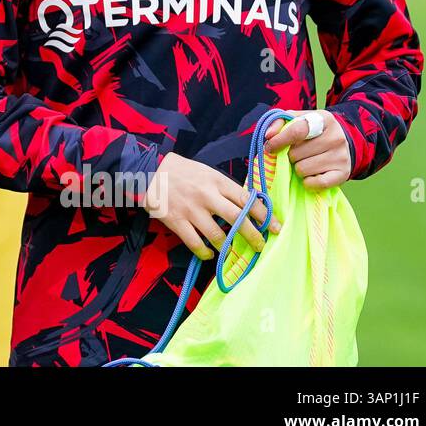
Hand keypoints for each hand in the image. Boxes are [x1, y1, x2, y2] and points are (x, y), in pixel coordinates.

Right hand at [144, 153, 281, 260]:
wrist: (149, 171)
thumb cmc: (182, 171)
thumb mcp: (207, 172)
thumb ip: (225, 188)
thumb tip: (248, 206)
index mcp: (217, 181)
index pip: (246, 200)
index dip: (264, 215)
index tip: (276, 227)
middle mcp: (206, 196)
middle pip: (237, 219)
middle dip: (253, 236)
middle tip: (260, 246)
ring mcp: (191, 210)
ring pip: (218, 236)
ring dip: (228, 247)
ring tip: (231, 251)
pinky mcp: (176, 221)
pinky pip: (195, 243)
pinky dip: (205, 252)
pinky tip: (209, 254)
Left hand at [264, 109, 350, 189]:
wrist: (339, 143)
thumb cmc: (312, 131)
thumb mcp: (298, 119)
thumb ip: (279, 122)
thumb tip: (268, 135)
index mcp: (323, 119)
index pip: (297, 131)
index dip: (279, 141)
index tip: (269, 147)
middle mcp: (336, 137)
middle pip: (296, 153)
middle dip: (290, 155)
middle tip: (297, 153)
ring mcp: (342, 156)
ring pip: (303, 169)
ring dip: (298, 168)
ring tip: (306, 161)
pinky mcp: (344, 173)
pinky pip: (316, 183)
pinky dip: (308, 182)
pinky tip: (311, 174)